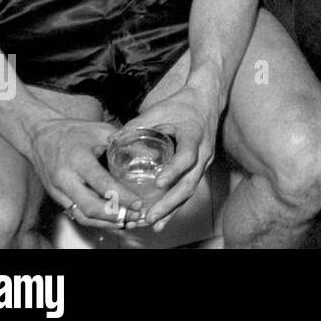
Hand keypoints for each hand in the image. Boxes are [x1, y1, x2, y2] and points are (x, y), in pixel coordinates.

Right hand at [28, 117, 147, 228]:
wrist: (40, 135)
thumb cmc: (74, 131)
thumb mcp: (100, 129)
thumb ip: (124, 141)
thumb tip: (151, 153)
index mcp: (78, 160)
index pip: (102, 184)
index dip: (121, 197)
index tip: (139, 203)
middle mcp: (65, 178)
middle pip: (90, 207)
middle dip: (116, 216)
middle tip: (136, 216)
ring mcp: (58, 191)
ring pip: (82, 215)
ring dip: (106, 223)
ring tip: (129, 222)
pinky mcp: (57, 197)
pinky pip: (76, 214)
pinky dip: (95, 220)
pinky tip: (112, 220)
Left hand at [120, 84, 221, 230]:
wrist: (208, 98)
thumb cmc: (183, 103)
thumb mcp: (160, 109)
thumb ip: (137, 124)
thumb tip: (112, 140)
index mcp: (195, 135)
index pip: (188, 156)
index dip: (174, 170)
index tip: (159, 183)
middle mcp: (204, 152)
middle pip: (190, 183)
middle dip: (170, 203)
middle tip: (150, 216)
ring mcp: (205, 161)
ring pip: (190, 190)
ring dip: (172, 208)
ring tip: (153, 223)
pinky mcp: (201, 167)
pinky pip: (189, 188)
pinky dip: (176, 204)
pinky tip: (163, 218)